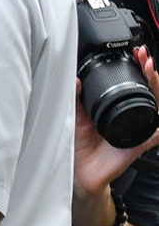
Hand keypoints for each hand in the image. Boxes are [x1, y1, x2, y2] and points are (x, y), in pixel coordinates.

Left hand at [72, 47, 158, 200]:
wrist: (79, 171)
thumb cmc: (80, 144)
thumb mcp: (75, 116)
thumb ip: (75, 97)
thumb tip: (75, 78)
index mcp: (118, 108)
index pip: (134, 85)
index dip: (138, 69)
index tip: (136, 54)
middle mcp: (131, 117)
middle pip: (150, 91)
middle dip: (151, 72)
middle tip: (145, 58)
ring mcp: (138, 130)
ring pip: (156, 106)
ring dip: (156, 88)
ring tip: (152, 72)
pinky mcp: (138, 145)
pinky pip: (154, 135)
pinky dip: (157, 128)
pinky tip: (158, 122)